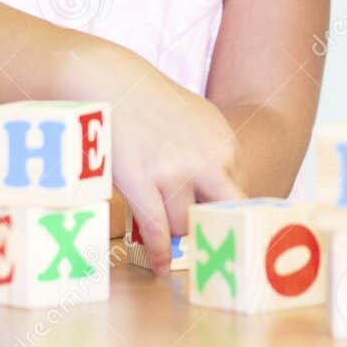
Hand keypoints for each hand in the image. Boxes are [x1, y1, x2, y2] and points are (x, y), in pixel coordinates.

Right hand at [87, 48, 245, 272]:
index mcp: (224, 143)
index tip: (218, 231)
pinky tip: (161, 265)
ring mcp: (174, 172)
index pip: (237, 194)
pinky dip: (160, 253)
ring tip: (170, 240)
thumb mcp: (197, 119)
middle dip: (214, 232)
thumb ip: (212, 153)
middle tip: (205, 245)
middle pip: (222, 214)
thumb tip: (218, 193)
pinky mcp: (142, 182)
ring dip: (178, 235)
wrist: (109, 80)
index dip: (225, 216)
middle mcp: (206, 159)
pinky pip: (157, 230)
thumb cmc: (150, 101)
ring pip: (186, 225)